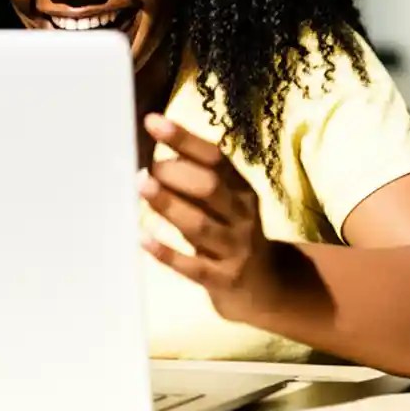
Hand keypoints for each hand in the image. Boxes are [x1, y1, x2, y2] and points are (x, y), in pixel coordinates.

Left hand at [139, 114, 284, 322]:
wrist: (267, 288)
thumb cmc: (232, 234)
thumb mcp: (224, 204)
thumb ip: (194, 182)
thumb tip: (149, 157)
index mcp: (240, 188)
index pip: (214, 157)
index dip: (184, 139)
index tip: (152, 122)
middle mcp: (241, 214)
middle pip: (210, 187)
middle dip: (176, 174)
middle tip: (145, 170)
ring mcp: (234, 248)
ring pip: (200, 225)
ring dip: (169, 205)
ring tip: (142, 188)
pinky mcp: (223, 279)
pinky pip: (193, 267)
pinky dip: (167, 252)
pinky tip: (143, 239)